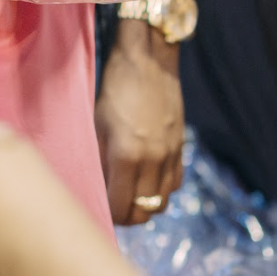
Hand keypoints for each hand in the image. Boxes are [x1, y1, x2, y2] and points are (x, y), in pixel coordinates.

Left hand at [95, 21, 184, 225]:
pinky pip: (174, 184)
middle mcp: (152, 161)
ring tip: (130, 195)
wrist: (149, 59)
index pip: (120, 207)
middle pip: (143, 212)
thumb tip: (96, 185)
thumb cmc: (115, 87)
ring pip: (162, 202)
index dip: (109, 214)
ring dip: (145, 205)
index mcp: (127, 155)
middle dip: (127, 215)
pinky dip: (161, 189)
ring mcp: (170, 155)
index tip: (101, 208)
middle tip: (114, 207)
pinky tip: (147, 178)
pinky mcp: (180, 148)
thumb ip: (99, 158)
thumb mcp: (98, 122)